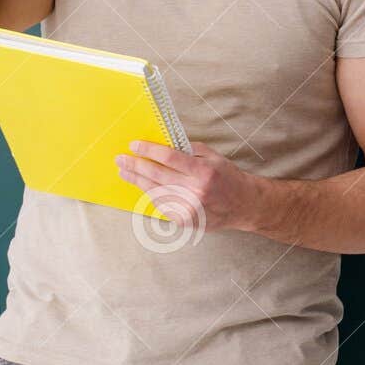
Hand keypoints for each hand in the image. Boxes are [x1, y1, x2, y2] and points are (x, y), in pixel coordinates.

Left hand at [114, 141, 259, 233]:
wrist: (243, 205)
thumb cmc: (228, 177)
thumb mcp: (213, 157)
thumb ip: (189, 150)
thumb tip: (162, 144)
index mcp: (204, 172)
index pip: (169, 157)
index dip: (149, 150)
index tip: (134, 145)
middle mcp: (196, 191)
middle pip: (157, 175)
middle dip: (136, 165)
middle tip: (121, 159)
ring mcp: (189, 208)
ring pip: (155, 191)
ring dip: (137, 180)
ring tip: (125, 171)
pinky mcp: (185, 220)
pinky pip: (161, 205)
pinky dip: (150, 194)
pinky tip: (142, 185)